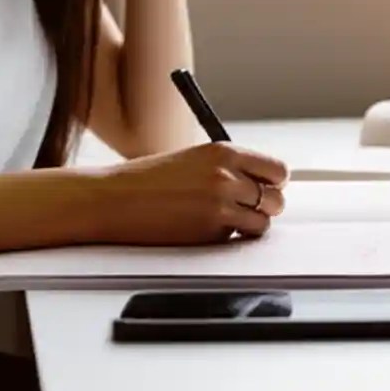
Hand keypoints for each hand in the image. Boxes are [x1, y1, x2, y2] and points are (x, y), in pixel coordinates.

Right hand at [95, 143, 288, 244]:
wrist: (112, 199)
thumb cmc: (146, 180)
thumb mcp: (194, 160)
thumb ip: (227, 168)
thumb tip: (258, 184)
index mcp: (224, 152)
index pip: (277, 170)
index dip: (274, 183)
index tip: (267, 189)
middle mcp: (227, 175)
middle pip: (277, 199)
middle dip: (265, 207)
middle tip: (247, 209)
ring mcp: (220, 204)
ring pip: (263, 223)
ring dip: (250, 225)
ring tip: (226, 221)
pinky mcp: (210, 231)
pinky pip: (236, 239)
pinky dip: (228, 238)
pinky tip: (204, 229)